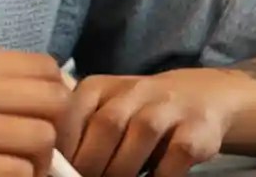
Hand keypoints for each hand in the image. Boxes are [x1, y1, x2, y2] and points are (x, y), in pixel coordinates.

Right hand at [0, 45, 71, 175]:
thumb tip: (59, 91)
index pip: (45, 67)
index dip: (56, 91)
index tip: (48, 112)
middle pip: (54, 102)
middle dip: (56, 128)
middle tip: (41, 147)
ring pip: (41, 144)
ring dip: (36, 163)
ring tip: (15, 167)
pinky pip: (18, 176)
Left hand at [57, 70, 244, 176]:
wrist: (204, 95)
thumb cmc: (141, 112)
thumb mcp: (106, 108)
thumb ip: (80, 129)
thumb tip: (51, 166)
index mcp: (103, 86)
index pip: (73, 112)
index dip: (64, 148)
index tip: (60, 170)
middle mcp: (137, 89)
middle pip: (108, 123)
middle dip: (92, 163)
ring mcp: (171, 106)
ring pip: (142, 132)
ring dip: (123, 169)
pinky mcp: (198, 128)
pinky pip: (176, 155)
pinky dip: (158, 176)